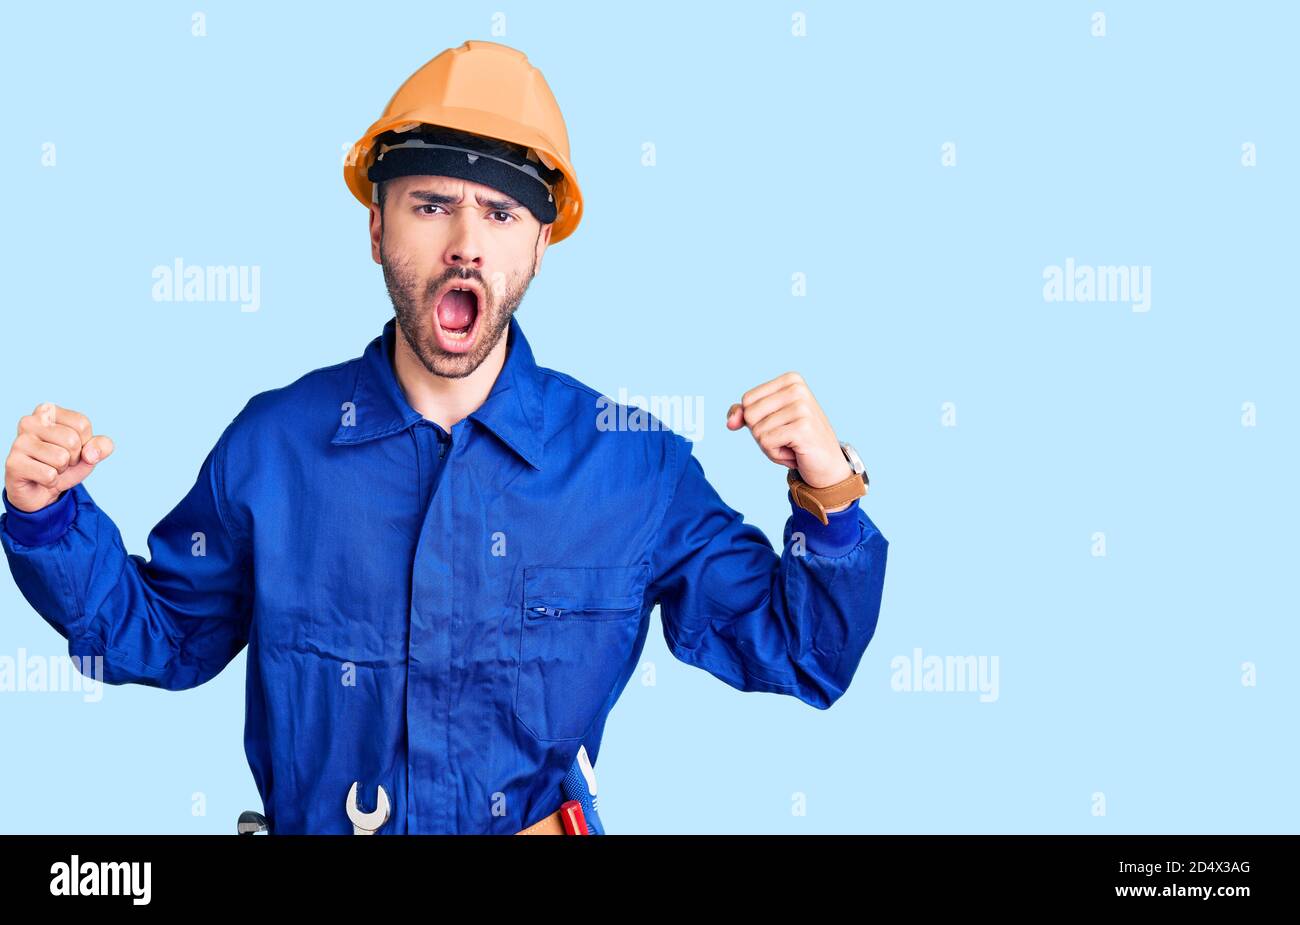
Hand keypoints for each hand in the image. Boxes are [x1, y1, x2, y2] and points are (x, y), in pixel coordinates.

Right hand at [4, 402, 113, 513]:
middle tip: (59, 461)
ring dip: (60, 470)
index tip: (70, 448)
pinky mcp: (13, 463)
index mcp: (48, 411)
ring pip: (61, 458)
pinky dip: (50, 481)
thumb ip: (102, 446)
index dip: (84, 442)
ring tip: (48, 467)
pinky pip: (49, 475)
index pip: (82, 424)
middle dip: (73, 457)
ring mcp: (19, 441)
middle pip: (72, 440)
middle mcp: (30, 421)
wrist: (41, 489)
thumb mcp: (90, 452)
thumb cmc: (65, 464)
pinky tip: (39, 477)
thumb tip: (91, 453)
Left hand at [725, 372, 853, 511]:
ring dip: (770, 447)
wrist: (827, 464)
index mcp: (790, 380)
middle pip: (750, 414)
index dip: (756, 420)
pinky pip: (767, 444)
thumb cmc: (795, 440)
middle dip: (761, 434)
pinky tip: (795, 452)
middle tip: (785, 438)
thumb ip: (744, 414)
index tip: (780, 425)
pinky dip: (776, 455)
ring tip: (792, 445)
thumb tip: (730, 422)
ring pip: (757, 431)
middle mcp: (797, 389)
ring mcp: (802, 407)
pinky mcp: (803, 427)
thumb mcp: (767, 422)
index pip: (747, 400)